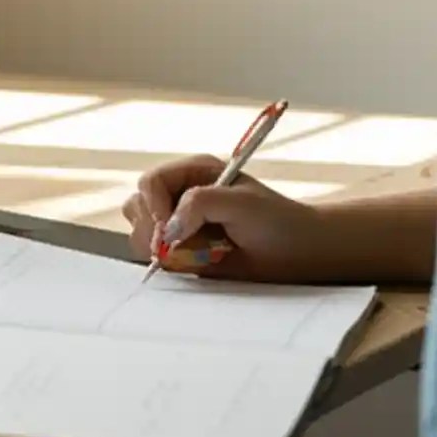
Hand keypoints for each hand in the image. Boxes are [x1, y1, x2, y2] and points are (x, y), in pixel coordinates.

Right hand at [121, 154, 331, 282]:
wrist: (299, 254)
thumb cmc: (278, 221)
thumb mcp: (242, 203)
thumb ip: (201, 204)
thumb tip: (168, 227)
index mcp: (193, 172)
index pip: (151, 182)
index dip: (153, 204)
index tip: (168, 227)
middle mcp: (181, 196)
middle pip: (138, 207)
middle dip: (153, 229)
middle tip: (180, 245)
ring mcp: (180, 225)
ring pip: (141, 234)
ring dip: (162, 248)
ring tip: (199, 252)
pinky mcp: (184, 252)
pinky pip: (158, 259)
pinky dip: (170, 264)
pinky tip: (200, 262)